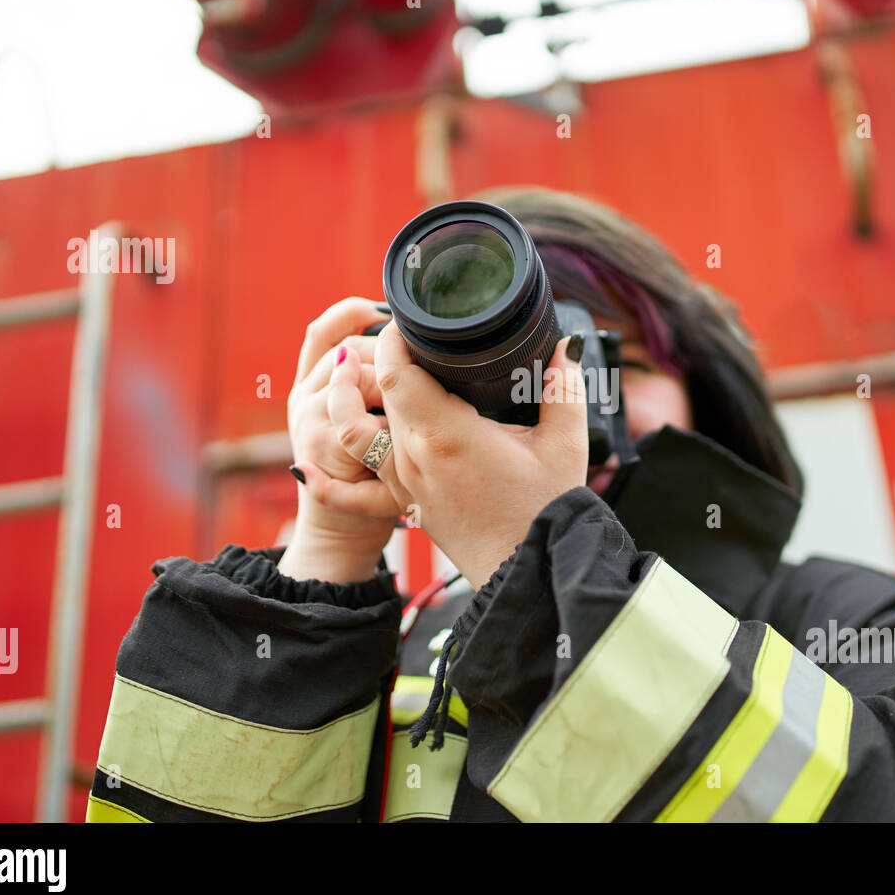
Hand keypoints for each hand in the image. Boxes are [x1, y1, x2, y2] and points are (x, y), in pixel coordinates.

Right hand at [278, 298, 400, 582]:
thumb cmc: (364, 474)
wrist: (341, 529)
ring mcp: (309, 423)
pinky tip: (404, 424)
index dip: (350, 313)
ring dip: (386, 383)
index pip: (324, 332)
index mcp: (312, 387)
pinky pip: (356, 419)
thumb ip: (377, 385)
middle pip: (346, 352)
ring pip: (350, 379)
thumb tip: (420, 348)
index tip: (385, 308)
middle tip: (418, 360)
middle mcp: (304, 399)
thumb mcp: (367, 420)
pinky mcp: (322, 450)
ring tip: (414, 398)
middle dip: (384, 353)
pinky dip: (383, 417)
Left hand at [329, 322, 587, 590]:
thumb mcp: (566, 443)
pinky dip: (339, 451)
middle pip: (371, 391)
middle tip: (398, 335)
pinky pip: (356, 472)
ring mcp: (402, 481)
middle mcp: (413, 456)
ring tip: (351, 369)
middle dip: (375, 355)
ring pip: (350, 430)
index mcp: (446, 434)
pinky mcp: (403, 501)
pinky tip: (326, 444)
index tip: (410, 319)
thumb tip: (567, 345)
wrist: (529, 575)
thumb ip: (563, 386)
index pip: (394, 370)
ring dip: (346, 396)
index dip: (393, 337)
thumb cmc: (547, 511)